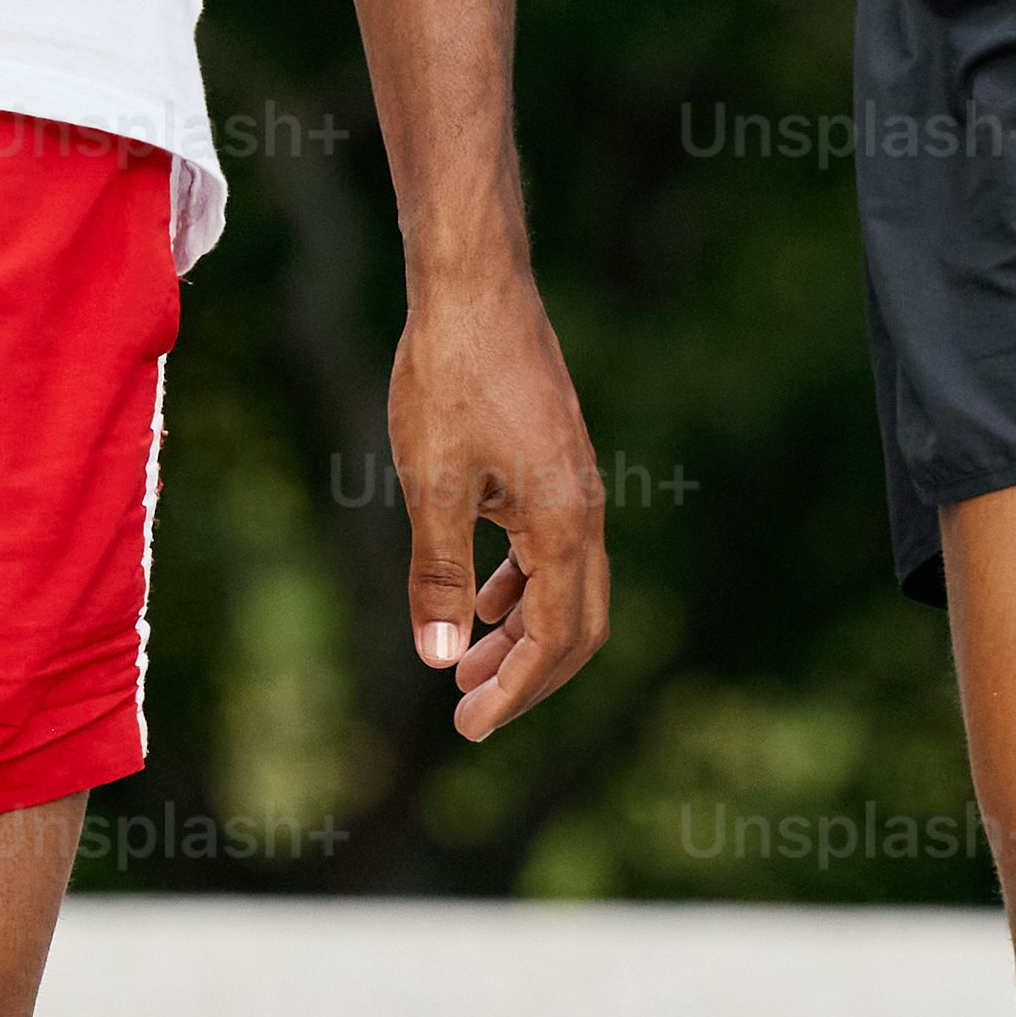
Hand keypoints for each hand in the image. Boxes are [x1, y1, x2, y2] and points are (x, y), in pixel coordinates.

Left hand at [380, 282, 615, 734]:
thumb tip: (440, 660)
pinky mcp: (555, 463)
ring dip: (519, 633)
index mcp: (564, 525)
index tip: (467, 729)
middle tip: (468, 712)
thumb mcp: (431, 487)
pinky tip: (478, 597)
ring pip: (564, 586)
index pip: (554, 639)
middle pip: (578, 624)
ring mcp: (574, 485)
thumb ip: (439, 577)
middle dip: (527, 676)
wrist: (475, 287)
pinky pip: (550, 548)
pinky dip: (519, 587)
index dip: (514, 693)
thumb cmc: (450, 379)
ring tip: (463, 664)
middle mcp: (584, 511)